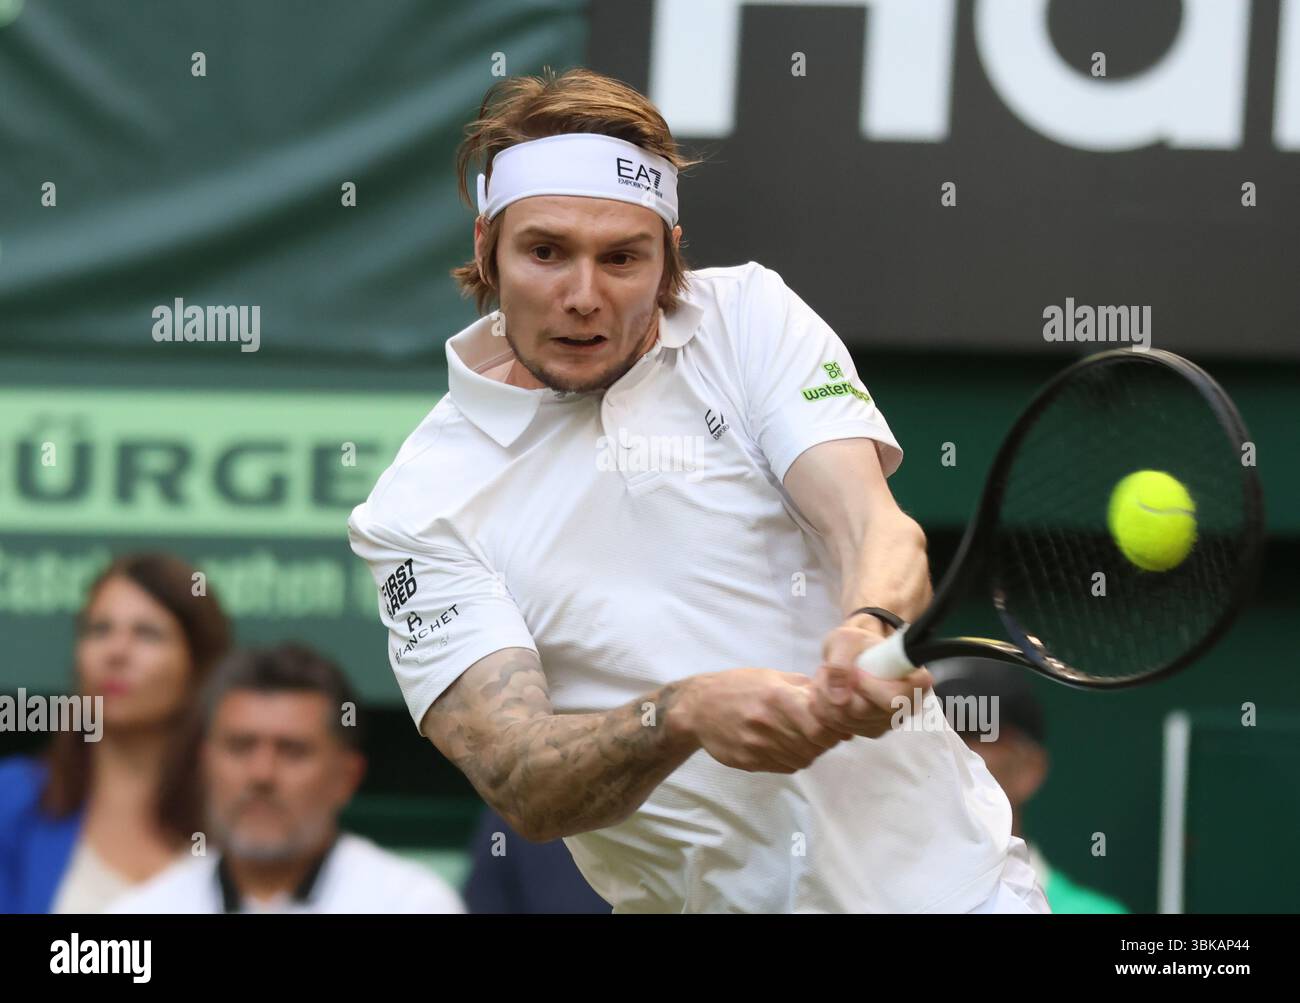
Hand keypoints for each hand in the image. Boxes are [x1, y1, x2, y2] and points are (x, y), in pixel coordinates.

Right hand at [679, 668, 854, 773]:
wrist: (696, 708)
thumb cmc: (737, 686)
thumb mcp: (770, 676)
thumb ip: (803, 687)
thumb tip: (839, 697)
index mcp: (776, 697)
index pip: (820, 725)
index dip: (834, 727)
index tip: (835, 722)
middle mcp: (767, 724)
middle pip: (814, 745)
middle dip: (825, 740)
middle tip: (824, 731)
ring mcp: (756, 746)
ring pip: (802, 759)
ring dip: (810, 751)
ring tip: (803, 737)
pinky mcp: (748, 762)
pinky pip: (784, 767)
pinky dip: (793, 759)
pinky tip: (786, 745)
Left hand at [810, 624, 932, 739]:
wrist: (853, 654)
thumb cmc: (857, 643)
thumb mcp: (846, 641)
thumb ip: (841, 665)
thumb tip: (839, 699)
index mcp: (913, 679)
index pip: (896, 698)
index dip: (869, 688)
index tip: (855, 671)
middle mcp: (906, 705)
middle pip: (866, 711)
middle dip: (837, 690)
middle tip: (826, 669)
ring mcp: (888, 720)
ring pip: (848, 721)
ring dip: (826, 698)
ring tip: (825, 675)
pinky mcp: (870, 730)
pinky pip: (841, 727)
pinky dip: (825, 709)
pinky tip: (825, 690)